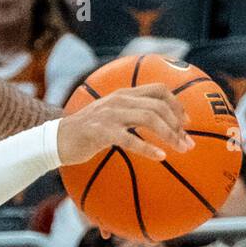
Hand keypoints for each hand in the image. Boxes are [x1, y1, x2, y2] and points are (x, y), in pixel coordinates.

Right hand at [57, 83, 193, 166]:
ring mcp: (110, 114)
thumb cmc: (86, 133)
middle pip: (158, 105)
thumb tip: (155, 126)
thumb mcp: (110, 117)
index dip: (177, 104)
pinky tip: (160, 157)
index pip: (159, 89)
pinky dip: (148, 148)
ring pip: (149, 119)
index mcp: (124, 94)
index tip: (187, 122)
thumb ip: (130, 115)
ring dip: (170, 135)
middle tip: (189, 142)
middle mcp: (119, 100)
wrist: (57, 139)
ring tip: (181, 149)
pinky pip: (130, 139)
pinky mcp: (101, 131)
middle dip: (178, 124)